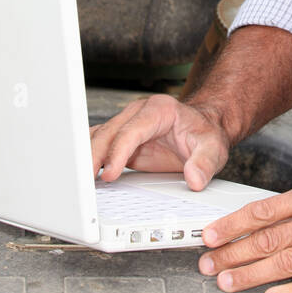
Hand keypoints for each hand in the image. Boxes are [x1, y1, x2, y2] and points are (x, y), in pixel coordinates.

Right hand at [90, 93, 230, 190]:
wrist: (205, 127)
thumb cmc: (206, 134)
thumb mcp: (214, 148)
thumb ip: (205, 163)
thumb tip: (194, 179)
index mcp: (159, 110)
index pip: (131, 130)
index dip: (118, 152)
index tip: (110, 174)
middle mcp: (139, 114)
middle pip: (108, 132)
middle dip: (93, 156)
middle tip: (84, 181)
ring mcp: (128, 125)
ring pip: (99, 137)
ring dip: (87, 157)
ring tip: (77, 181)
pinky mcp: (123, 139)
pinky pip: (100, 145)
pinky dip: (89, 158)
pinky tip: (82, 175)